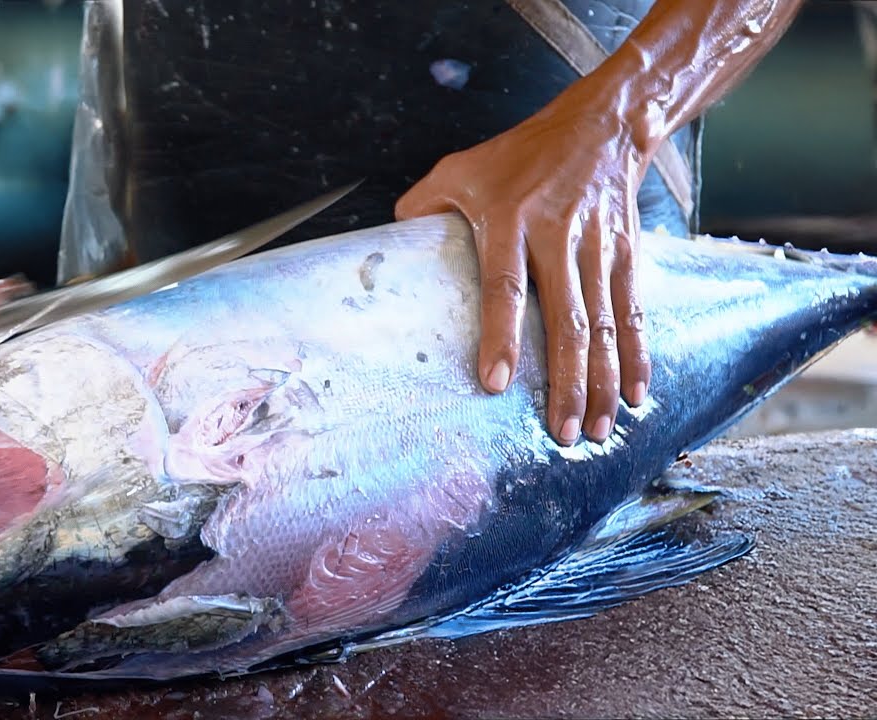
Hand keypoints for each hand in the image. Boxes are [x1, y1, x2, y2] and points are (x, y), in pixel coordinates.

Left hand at [395, 99, 650, 445]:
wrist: (601, 125)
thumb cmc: (520, 153)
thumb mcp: (460, 168)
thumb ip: (422, 206)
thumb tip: (388, 246)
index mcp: (511, 220)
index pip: (505, 287)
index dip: (501, 336)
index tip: (495, 382)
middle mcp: (559, 237)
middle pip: (566, 319)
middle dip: (567, 381)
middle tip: (564, 433)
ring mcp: (597, 248)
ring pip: (603, 324)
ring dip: (603, 381)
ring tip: (599, 429)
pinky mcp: (626, 254)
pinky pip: (631, 311)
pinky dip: (636, 355)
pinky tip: (636, 394)